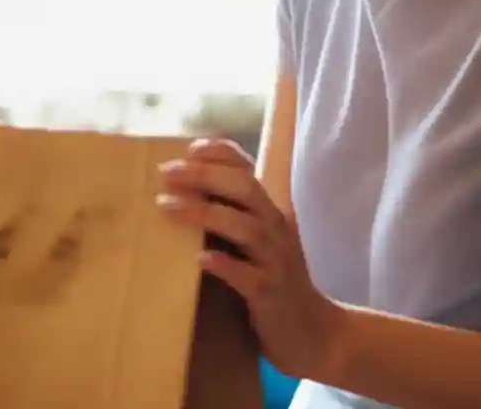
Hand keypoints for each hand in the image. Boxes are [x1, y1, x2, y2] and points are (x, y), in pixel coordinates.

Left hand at [157, 137, 347, 380]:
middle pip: (246, 189)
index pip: (250, 170)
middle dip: (205, 176)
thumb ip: (231, 218)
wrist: (313, 332)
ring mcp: (276, 260)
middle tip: (167, 172)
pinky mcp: (271, 293)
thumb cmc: (275, 283)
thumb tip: (185, 197)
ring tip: (167, 206)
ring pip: (245, 227)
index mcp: (272, 213)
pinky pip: (248, 276)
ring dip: (205, 212)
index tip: (190, 148)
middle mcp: (277, 229)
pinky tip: (200, 259)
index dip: (222, 154)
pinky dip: (225, 264)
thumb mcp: (258, 244)